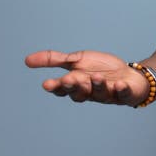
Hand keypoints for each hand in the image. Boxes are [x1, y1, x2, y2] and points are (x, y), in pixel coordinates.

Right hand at [25, 50, 149, 105]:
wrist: (130, 74)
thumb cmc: (101, 68)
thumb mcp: (76, 60)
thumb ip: (54, 60)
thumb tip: (26, 60)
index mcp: (77, 85)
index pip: (63, 90)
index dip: (57, 88)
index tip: (48, 84)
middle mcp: (91, 93)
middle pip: (80, 94)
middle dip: (75, 87)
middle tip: (69, 80)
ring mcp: (108, 95)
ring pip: (100, 93)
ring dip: (98, 85)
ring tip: (97, 77)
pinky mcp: (125, 94)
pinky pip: (123, 94)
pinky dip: (121, 90)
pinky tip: (119, 85)